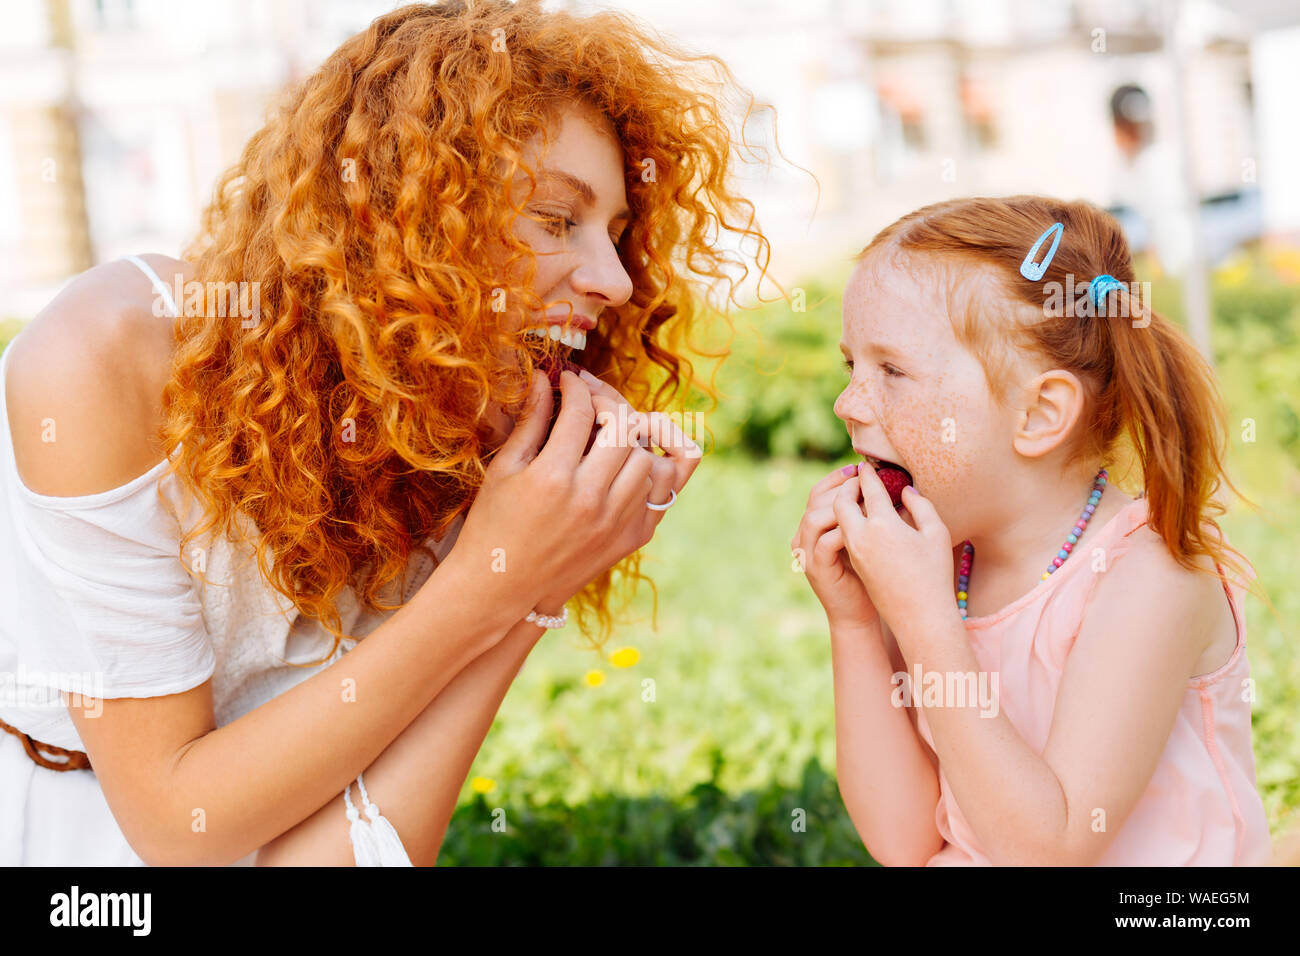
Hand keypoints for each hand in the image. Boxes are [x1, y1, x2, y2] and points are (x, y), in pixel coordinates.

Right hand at [447, 370, 693, 625]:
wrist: (502, 589)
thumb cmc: (493, 525)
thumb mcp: (504, 469)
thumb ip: (530, 420)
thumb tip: (545, 378)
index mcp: (553, 479)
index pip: (581, 411)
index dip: (576, 387)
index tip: (568, 381)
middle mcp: (591, 500)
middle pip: (623, 427)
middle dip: (607, 403)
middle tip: (591, 402)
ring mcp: (617, 521)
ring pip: (648, 456)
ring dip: (631, 436)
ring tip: (609, 432)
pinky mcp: (632, 537)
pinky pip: (662, 490)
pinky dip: (652, 468)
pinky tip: (631, 460)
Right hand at [790, 464, 877, 629]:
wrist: (858, 613)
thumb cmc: (866, 574)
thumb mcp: (862, 538)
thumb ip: (862, 514)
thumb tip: (882, 483)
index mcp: (813, 526)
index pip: (818, 491)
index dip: (837, 477)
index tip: (861, 468)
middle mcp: (804, 536)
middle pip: (815, 499)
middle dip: (842, 488)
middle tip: (867, 483)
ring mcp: (806, 553)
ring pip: (815, 517)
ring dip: (842, 507)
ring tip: (868, 504)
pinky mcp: (816, 568)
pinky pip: (825, 542)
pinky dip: (845, 532)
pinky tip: (867, 530)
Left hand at [830, 464, 955, 635]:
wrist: (920, 617)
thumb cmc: (935, 574)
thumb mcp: (936, 534)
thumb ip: (921, 506)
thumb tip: (905, 491)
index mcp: (883, 525)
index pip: (870, 489)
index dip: (868, 474)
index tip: (867, 465)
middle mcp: (862, 537)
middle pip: (842, 501)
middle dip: (848, 487)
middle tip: (858, 480)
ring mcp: (855, 552)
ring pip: (839, 520)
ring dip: (844, 505)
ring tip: (858, 498)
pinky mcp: (855, 565)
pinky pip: (844, 535)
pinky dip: (848, 522)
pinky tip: (861, 521)